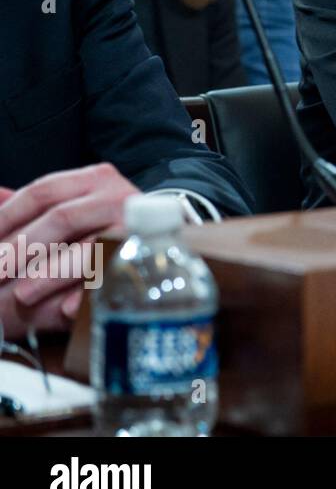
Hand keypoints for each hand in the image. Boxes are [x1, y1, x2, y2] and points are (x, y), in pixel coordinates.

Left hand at [0, 164, 137, 332]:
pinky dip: (87, 293)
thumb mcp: (75, 203)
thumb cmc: (110, 223)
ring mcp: (134, 226)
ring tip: (22, 294)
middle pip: (61, 219)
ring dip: (50, 273)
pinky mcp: (144, 256)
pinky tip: (64, 309)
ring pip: (87, 247)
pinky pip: (112, 276)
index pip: (42, 192)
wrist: (167, 237)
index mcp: (94, 179)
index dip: (8, 217)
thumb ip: (34, 204)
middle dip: (22, 249)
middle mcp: (116, 196)